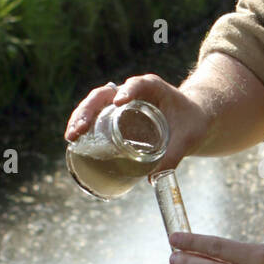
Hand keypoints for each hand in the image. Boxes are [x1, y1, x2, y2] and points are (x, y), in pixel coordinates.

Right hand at [64, 72, 209, 170]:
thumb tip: (152, 179)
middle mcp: (132, 92)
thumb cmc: (192, 123)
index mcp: (153, 88)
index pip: (137, 84)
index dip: (127, 91)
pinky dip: (83, 126)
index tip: (119, 103)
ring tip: (71, 137)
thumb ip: (174, 156)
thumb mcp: (188, 138)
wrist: (192, 120)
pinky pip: (96, 117)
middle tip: (81, 128)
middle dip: (90, 109)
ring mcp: (120, 103)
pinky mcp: (115, 116)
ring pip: (95, 104)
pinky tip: (74, 142)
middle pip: (105, 94)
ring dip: (80, 118)